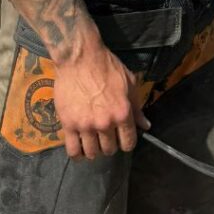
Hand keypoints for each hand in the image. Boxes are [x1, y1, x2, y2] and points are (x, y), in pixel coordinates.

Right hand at [53, 39, 149, 159]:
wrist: (80, 58)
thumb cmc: (108, 67)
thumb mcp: (129, 83)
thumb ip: (137, 107)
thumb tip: (145, 125)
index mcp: (122, 113)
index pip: (128, 142)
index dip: (127, 143)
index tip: (123, 139)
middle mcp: (105, 123)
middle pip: (109, 149)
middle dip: (110, 146)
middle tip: (107, 138)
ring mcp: (85, 126)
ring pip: (92, 152)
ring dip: (94, 150)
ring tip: (93, 143)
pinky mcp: (68, 125)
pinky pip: (73, 150)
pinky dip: (77, 155)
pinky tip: (79, 151)